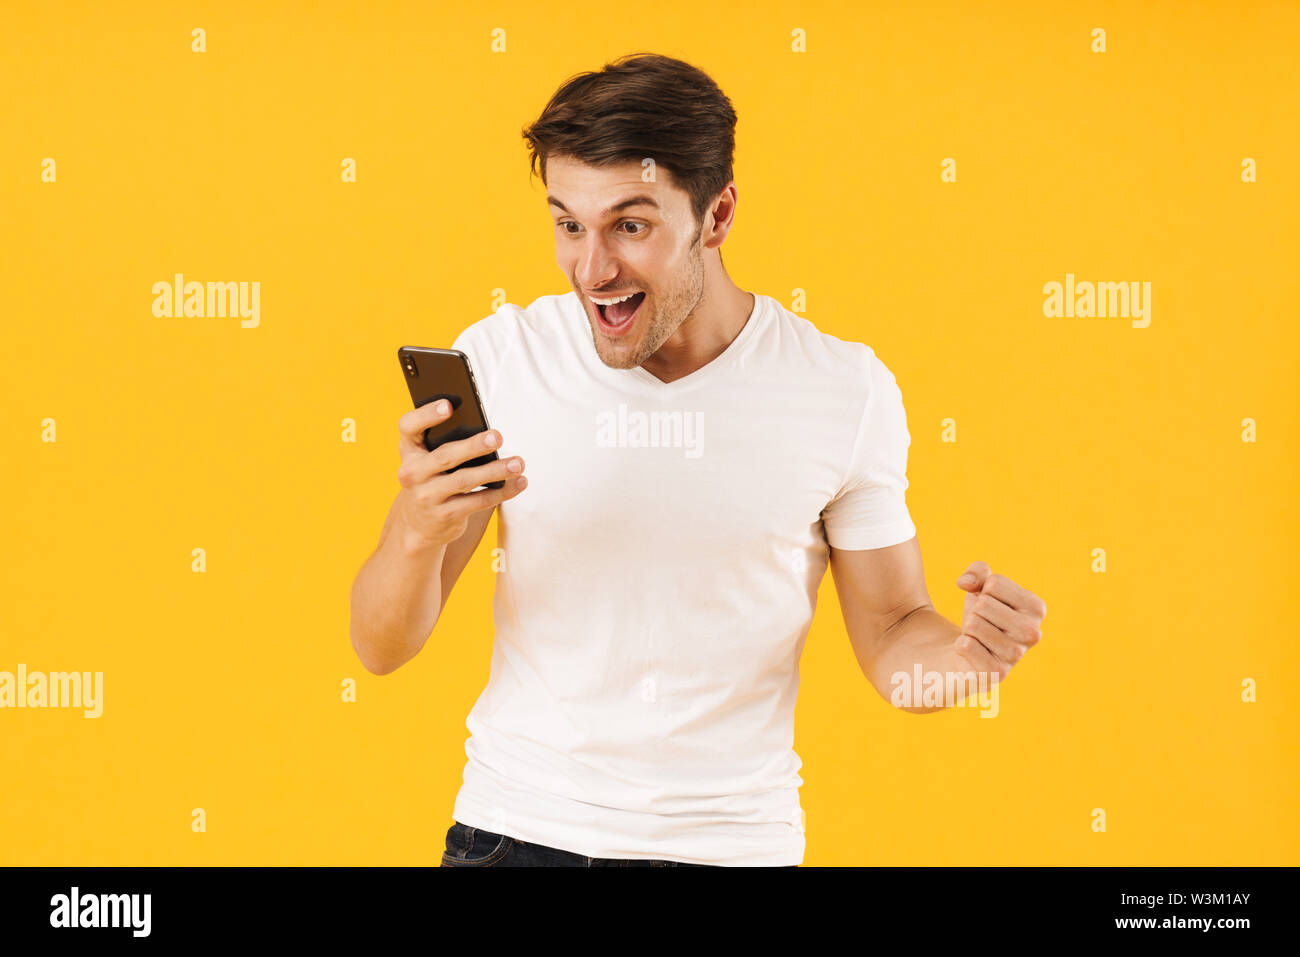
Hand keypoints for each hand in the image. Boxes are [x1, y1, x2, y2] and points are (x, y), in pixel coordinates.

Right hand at [395, 400, 527, 548]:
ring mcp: (427, 496)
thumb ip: (445, 443)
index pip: (409, 426)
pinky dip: (502, 492)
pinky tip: (519, 482)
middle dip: (473, 446)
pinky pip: (478, 501)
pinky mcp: (445, 516)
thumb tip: (487, 432)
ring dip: (495, 470)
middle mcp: (412, 473)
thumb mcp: (427, 460)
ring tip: (518, 463)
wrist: (419, 525)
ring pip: (465, 480)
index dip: (426, 414)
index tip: (449, 405)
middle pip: (445, 456)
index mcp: (409, 450)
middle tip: (498, 437)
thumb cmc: (432, 480)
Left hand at [953, 561, 1046, 681]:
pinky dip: (961, 646)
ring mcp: (1016, 655)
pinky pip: (966, 646)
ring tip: (978, 638)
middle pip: (983, 604)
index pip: (994, 583)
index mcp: (1036, 607)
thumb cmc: (980, 615)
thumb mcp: (979, 585)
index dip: (982, 590)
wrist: (967, 652)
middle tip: (982, 624)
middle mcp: (1033, 633)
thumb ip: (977, 571)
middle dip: (973, 611)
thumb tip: (965, 583)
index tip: (990, 605)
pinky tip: (972, 654)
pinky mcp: (997, 674)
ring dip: (968, 630)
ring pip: (973, 625)